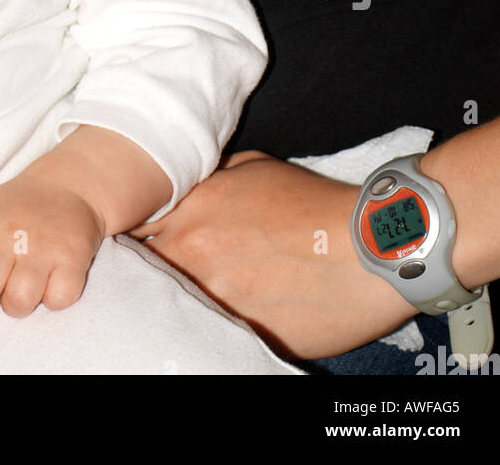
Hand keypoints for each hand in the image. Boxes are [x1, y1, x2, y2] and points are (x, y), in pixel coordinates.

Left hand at [0, 169, 105, 339]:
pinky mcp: (72, 257)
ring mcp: (42, 246)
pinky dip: (52, 300)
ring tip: (21, 291)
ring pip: (19, 300)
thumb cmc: (20, 207)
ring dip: (17, 306)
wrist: (71, 184)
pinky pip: (57, 300)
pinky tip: (51, 282)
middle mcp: (10, 234)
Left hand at [129, 151, 413, 360]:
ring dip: (171, 298)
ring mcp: (209, 296)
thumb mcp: (252, 167)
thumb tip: (187, 188)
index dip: (132, 236)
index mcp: (190, 209)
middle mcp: (189, 252)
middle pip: (142, 268)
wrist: (367, 248)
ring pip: (165, 302)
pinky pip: (201, 329)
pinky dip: (201, 323)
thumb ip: (208, 178)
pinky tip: (214, 316)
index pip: (132, 227)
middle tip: (156, 274)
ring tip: (191, 295)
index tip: (136, 242)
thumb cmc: (313, 204)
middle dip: (147, 269)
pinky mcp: (234, 332)